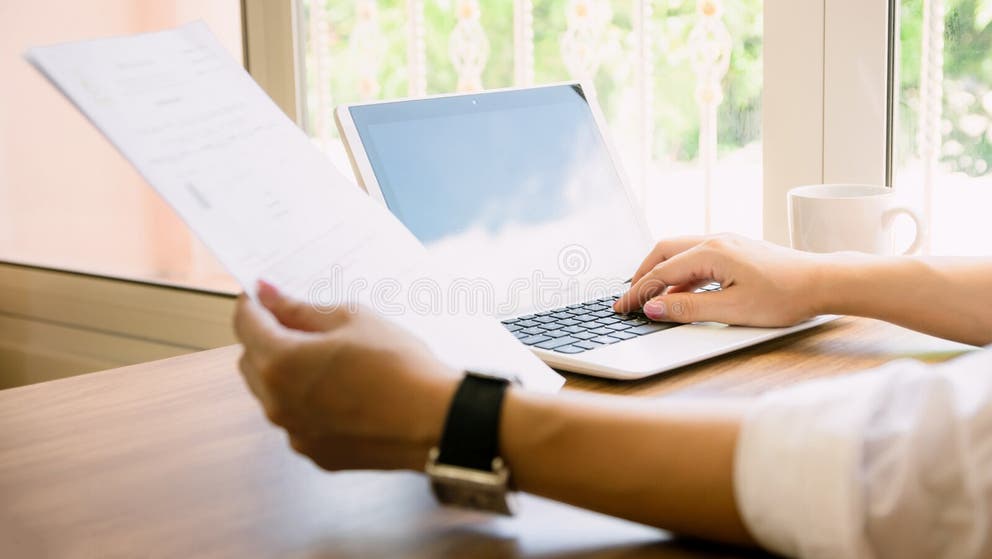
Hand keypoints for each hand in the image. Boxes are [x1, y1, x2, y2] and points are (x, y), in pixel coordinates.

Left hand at [234, 281, 458, 471]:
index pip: (245, 324)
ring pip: (271, 394)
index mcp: (279, 363)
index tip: (264, 292)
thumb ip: (300, 309)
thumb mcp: (351, 319)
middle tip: (299, 322)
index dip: (253, 302)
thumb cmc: (398, 365)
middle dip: (266, 338)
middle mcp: (276, 403)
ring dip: (285, 372)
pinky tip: (342, 390)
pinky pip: (296, 420)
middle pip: (250, 361)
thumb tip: (268, 296)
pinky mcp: (316, 453)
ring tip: (327, 358)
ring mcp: (294, 433)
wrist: (435, 420)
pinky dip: (306, 402)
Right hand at [613, 234, 823, 326]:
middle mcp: (715, 240)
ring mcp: (727, 242)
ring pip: (680, 251)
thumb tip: (654, 308)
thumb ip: (688, 308)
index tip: (622, 308)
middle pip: (664, 251)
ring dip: (662, 271)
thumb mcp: (731, 309)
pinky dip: (682, 272)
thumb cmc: (785, 295)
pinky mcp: (736, 250)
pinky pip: (697, 256)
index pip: (661, 273)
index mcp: (710, 252)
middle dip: (643, 274)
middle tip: (630, 297)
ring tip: (652, 296)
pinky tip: (683, 292)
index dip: (638, 292)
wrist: (823, 282)